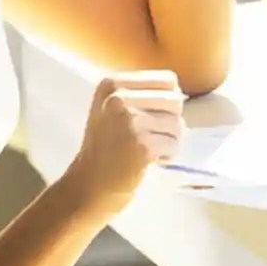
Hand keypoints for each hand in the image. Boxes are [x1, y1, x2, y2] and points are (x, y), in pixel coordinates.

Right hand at [63, 70, 185, 215]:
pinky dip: (168, 155)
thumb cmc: (105, 147)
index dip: (167, 101)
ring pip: (177, 124)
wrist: (87, 185)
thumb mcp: (110, 107)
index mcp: (112, 85)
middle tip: (151, 137)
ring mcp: (130, 122)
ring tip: (149, 149)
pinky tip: (150, 160)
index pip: (168, 80)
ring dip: (170, 141)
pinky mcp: (142, 145)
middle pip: (175, 101)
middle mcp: (119, 98)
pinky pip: (174, 144)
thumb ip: (140, 93)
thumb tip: (179, 91)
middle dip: (170, 122)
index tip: (151, 117)